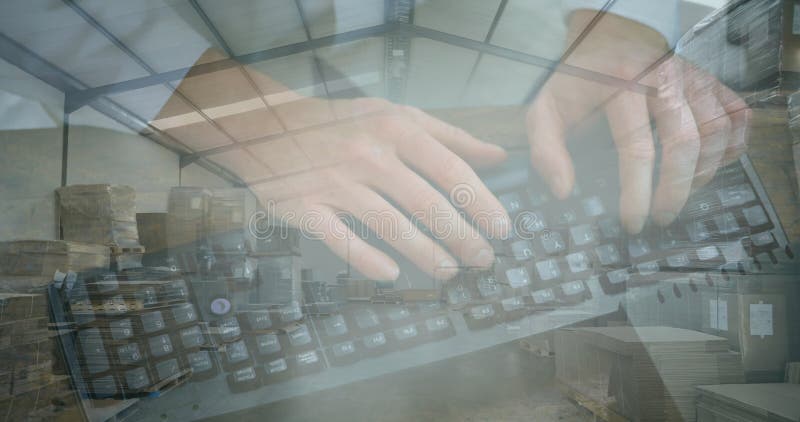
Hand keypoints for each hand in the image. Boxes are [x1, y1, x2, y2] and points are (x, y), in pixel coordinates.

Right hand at [245, 96, 510, 280]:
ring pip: (390, 226)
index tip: (502, 228)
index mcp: (395, 128)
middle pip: (426, 203)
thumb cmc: (341, 123)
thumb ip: (448, 136)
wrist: (267, 126)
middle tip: (483, 260)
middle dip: (461, 237)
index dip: (481, 202)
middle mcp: (369, 155)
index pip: (450, 169)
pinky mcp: (306, 208)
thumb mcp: (396, 114)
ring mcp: (336, 183)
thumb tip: (498, 156)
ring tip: (449, 272)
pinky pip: (342, 240)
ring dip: (426, 254)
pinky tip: (392, 275)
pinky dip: (369, 261)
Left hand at [525, 11, 749, 232]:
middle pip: (685, 142)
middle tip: (662, 218)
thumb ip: (546, 151)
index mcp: (621, 83)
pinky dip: (731, 146)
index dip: (637, 193)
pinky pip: (737, 116)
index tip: (633, 222)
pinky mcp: (710, 81)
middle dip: (675, 189)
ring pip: (718, 131)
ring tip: (680, 194)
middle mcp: (664, 77)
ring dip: (703, 171)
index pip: (637, 148)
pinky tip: (707, 166)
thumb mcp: (544, 112)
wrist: (603, 42)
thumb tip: (564, 190)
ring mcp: (693, 77)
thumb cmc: (575, 84)